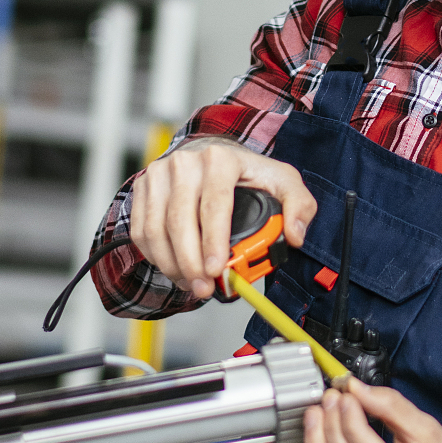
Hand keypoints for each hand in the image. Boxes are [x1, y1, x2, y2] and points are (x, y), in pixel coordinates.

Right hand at [129, 136, 316, 300]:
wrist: (211, 154)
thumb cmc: (246, 172)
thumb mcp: (283, 181)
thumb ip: (299, 206)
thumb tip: (295, 235)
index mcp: (220, 158)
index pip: (214, 203)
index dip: (214, 240)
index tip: (217, 269)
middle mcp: (185, 163)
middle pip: (179, 220)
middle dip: (191, 262)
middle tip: (205, 288)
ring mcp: (159, 175)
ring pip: (156, 229)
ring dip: (172, 265)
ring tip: (192, 285)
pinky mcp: (143, 190)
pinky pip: (142, 231)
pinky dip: (156, 257)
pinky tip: (175, 269)